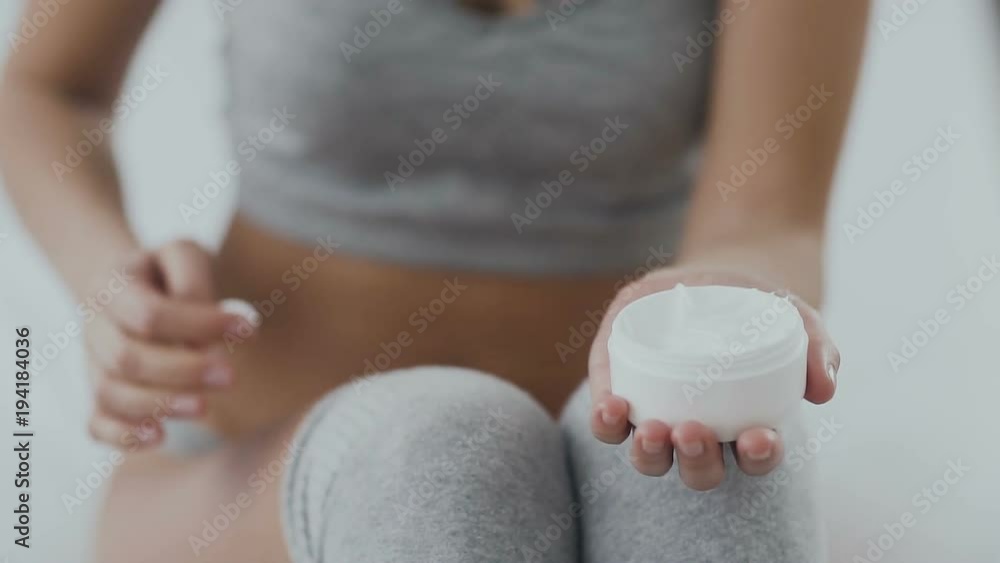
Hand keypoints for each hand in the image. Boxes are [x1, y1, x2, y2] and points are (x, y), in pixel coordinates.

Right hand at [84, 240, 253, 449]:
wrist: (132, 285)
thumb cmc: (168, 273)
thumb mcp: (183, 256)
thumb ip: (194, 283)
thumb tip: (201, 339)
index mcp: (113, 287)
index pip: (149, 314)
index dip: (199, 324)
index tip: (247, 328)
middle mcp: (94, 326)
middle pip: (126, 359)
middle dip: (182, 372)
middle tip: (230, 377)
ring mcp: (92, 362)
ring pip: (110, 394)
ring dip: (160, 405)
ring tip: (204, 407)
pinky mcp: (99, 393)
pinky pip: (96, 423)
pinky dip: (123, 435)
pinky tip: (160, 437)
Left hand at [588, 267, 839, 489]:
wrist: (705, 278)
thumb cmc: (754, 308)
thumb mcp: (791, 317)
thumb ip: (815, 347)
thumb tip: (825, 388)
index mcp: (744, 426)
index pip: (754, 458)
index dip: (758, 458)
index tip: (759, 438)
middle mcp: (699, 433)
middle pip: (699, 469)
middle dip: (698, 460)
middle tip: (694, 432)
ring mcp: (656, 417)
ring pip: (650, 457)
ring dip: (650, 453)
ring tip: (654, 430)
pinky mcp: (619, 393)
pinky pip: (609, 423)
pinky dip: (608, 422)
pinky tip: (613, 406)